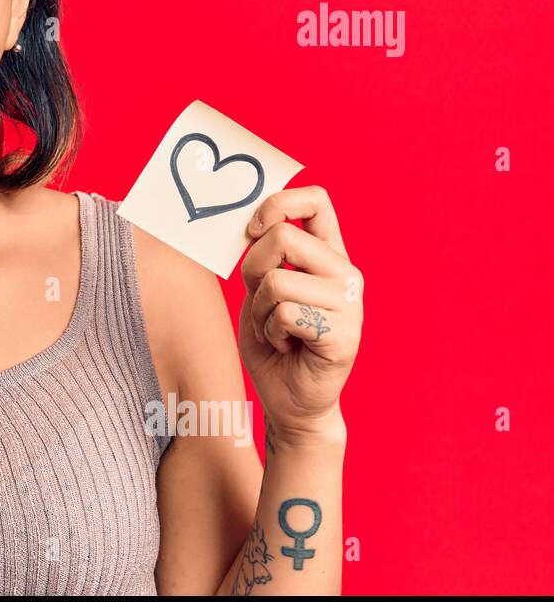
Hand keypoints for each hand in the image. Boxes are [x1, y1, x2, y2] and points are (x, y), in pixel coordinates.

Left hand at [237, 185, 361, 446]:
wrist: (289, 401)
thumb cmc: (273, 343)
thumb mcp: (260, 290)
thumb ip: (263, 257)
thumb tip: (252, 225)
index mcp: (329, 255)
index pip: (317, 200)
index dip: (277, 204)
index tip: (252, 231)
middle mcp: (346, 273)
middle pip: (284, 236)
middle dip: (253, 270)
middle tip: (262, 304)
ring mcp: (350, 304)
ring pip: (277, 280)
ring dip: (260, 311)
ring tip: (277, 331)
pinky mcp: (343, 335)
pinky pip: (285, 314)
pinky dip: (271, 333)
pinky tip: (287, 346)